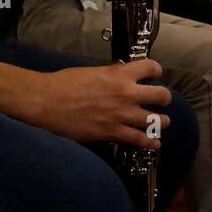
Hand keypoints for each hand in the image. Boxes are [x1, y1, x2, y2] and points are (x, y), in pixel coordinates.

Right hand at [32, 59, 171, 148]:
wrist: (47, 101)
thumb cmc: (64, 84)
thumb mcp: (93, 71)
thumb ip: (112, 75)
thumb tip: (120, 79)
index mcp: (119, 73)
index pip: (151, 67)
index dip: (156, 71)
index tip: (155, 75)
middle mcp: (125, 93)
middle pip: (161, 95)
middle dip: (164, 98)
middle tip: (162, 100)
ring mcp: (121, 114)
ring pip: (156, 120)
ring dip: (162, 121)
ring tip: (163, 122)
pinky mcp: (112, 132)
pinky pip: (139, 139)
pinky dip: (150, 142)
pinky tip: (155, 143)